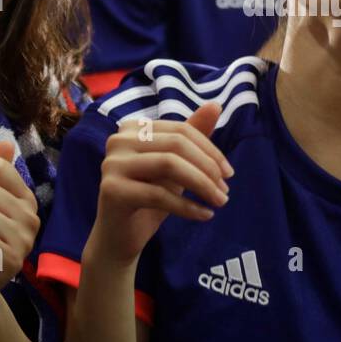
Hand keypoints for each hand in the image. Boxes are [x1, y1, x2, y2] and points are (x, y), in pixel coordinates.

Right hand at [85, 103, 232, 267]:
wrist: (120, 237)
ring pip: (169, 165)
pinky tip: (205, 215)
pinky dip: (188, 206)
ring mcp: (112, 163)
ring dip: (202, 185)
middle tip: (225, 191)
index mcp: (133, 128)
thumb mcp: (176, 165)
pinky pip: (159, 194)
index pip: (181, 130)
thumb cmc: (150, 197)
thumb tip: (215, 104)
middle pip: (176, 145)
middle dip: (208, 168)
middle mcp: (118, 140)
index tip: (229, 173)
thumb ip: (192, 136)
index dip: (210, 150)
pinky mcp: (111, 190)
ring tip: (220, 201)